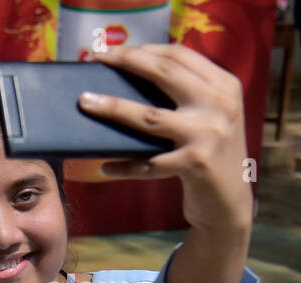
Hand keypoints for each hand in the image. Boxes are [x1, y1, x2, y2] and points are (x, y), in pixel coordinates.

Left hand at [80, 44, 252, 233]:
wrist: (229, 200)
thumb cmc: (208, 154)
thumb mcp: (208, 116)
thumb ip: (186, 95)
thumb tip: (131, 78)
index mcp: (224, 86)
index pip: (181, 56)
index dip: (145, 49)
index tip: (115, 51)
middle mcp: (220, 105)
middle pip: (165, 75)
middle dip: (127, 63)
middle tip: (98, 61)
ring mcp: (209, 134)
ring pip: (150, 116)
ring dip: (113, 108)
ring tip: (85, 103)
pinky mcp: (195, 164)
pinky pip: (148, 164)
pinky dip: (124, 166)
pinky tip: (105, 166)